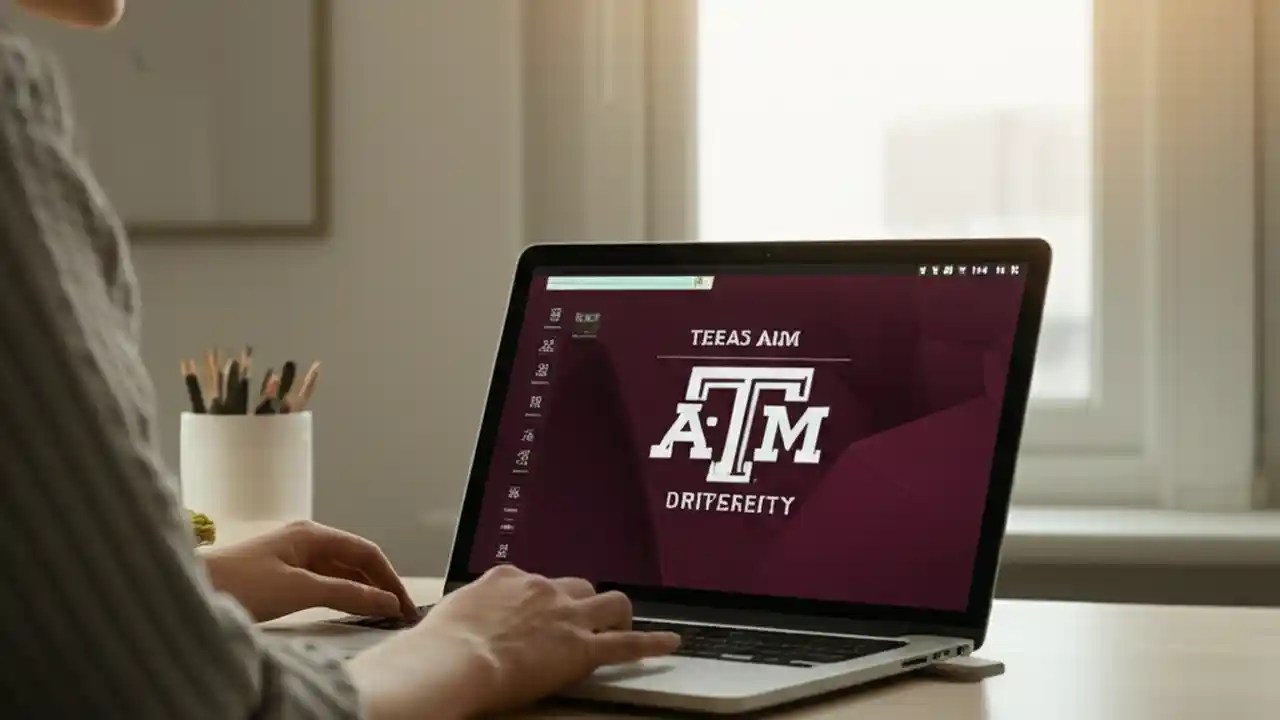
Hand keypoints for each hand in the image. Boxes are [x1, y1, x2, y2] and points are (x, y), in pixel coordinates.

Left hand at [200, 520, 416, 621]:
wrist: (189, 588)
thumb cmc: (239, 583)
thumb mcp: (299, 590)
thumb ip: (347, 594)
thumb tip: (387, 600)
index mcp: (312, 534)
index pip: (366, 552)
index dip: (390, 578)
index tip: (405, 605)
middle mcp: (305, 540)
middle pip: (354, 561)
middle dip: (379, 585)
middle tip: (398, 614)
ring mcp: (292, 557)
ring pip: (339, 572)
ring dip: (361, 591)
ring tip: (380, 615)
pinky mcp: (280, 575)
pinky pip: (322, 582)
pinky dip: (341, 596)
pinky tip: (349, 610)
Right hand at [347, 564, 680, 719]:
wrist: (455, 660)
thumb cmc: (440, 645)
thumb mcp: (450, 615)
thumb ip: (465, 612)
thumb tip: (452, 624)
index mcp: (507, 579)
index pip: (534, 581)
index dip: (539, 598)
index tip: (538, 609)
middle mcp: (542, 588)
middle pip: (577, 586)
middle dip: (581, 601)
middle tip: (580, 620)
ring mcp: (566, 616)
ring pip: (610, 604)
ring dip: (617, 614)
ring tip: (623, 625)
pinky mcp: (582, 647)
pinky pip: (627, 644)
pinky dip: (652, 643)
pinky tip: (669, 644)